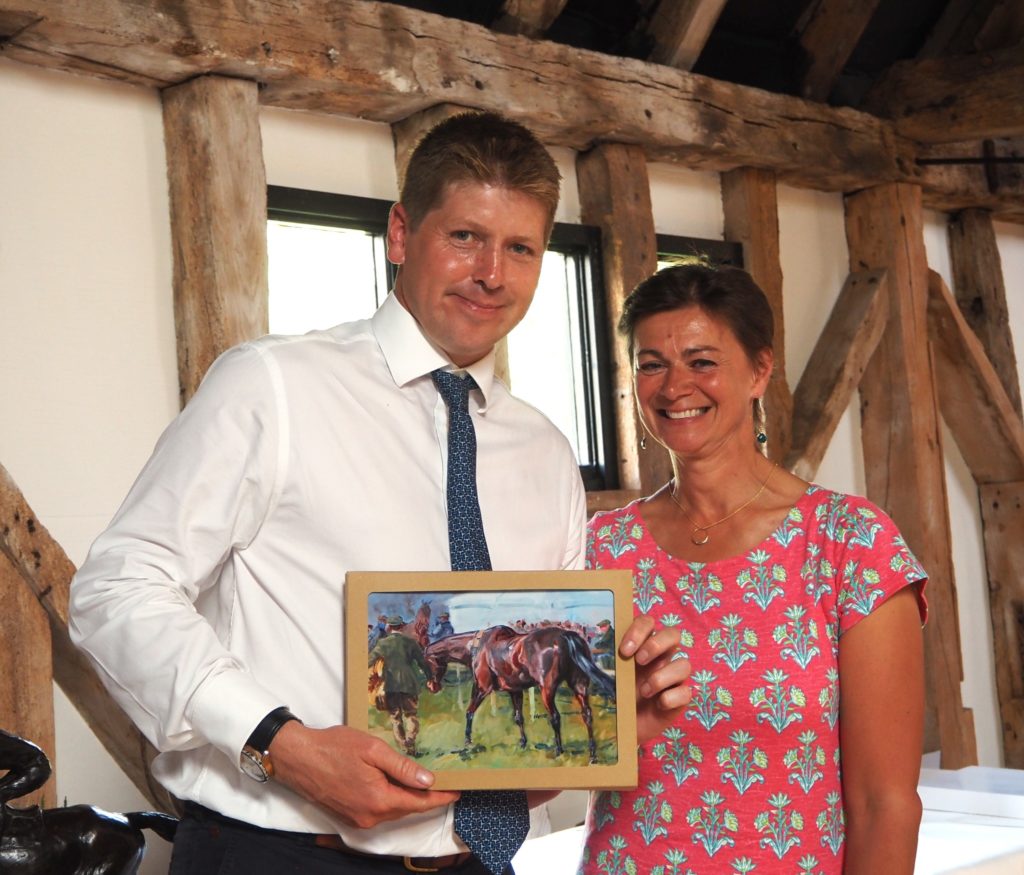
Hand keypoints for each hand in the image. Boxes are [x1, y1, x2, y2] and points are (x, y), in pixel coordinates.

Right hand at [269, 722, 459, 828]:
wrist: (298, 758)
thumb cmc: (333, 748)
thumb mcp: (372, 749)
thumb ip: (401, 767)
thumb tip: (428, 780)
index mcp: (379, 800)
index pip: (419, 803)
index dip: (441, 797)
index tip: (458, 791)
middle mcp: (370, 816)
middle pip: (407, 808)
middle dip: (426, 796)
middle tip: (444, 781)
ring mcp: (358, 819)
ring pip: (393, 810)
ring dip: (407, 797)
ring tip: (422, 780)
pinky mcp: (349, 816)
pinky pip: (378, 810)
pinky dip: (390, 799)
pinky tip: (395, 784)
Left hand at [619, 615, 690, 744]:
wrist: (621, 727)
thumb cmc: (615, 696)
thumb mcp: (609, 676)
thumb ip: (609, 661)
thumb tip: (594, 650)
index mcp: (643, 645)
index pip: (648, 622)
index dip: (639, 631)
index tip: (624, 650)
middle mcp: (662, 657)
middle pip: (673, 634)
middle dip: (656, 645)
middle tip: (639, 661)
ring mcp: (674, 677)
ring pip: (684, 664)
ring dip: (662, 677)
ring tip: (644, 691)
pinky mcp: (680, 698)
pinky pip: (687, 692)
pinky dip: (671, 697)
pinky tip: (658, 704)